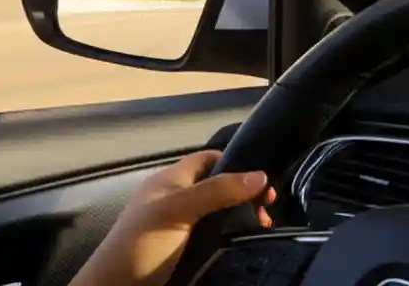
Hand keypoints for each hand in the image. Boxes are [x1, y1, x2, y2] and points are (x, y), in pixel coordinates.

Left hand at [71, 150, 276, 285]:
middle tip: (266, 211)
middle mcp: (176, 198)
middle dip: (244, 193)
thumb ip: (217, 191)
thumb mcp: (178, 210)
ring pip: (219, 211)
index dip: (236, 162)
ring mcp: (180, 225)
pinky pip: (214, 235)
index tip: (262, 182)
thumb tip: (261, 175)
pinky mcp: (184, 249)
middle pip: (219, 185)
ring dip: (241, 216)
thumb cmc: (142, 244)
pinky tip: (243, 242)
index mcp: (170, 179)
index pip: (209, 158)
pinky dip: (230, 236)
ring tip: (261, 226)